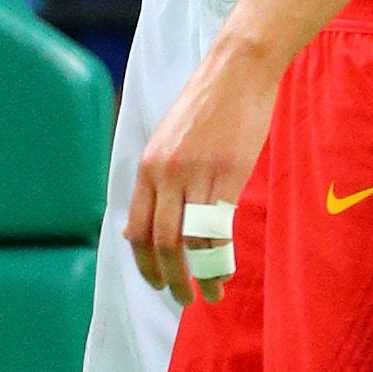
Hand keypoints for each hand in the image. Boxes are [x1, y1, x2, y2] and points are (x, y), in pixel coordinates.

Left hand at [127, 18, 282, 304]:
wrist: (235, 72)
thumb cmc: (206, 108)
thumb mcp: (169, 143)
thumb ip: (156, 181)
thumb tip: (140, 226)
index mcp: (147, 166)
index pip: (137, 227)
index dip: (144, 261)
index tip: (155, 282)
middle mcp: (165, 173)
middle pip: (161, 241)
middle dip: (168, 277)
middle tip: (180, 299)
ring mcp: (196, 175)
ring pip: (190, 241)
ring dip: (198, 275)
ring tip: (208, 295)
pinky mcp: (227, 175)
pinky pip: (219, 228)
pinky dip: (220, 258)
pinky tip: (225, 273)